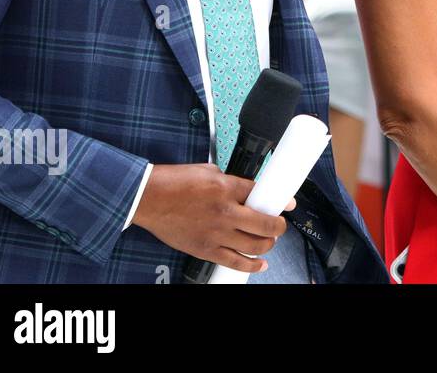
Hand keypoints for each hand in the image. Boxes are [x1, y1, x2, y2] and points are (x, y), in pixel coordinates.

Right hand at [131, 163, 296, 274]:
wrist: (147, 198)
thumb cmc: (174, 182)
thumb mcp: (208, 171)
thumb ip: (230, 182)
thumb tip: (245, 190)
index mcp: (227, 188)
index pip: (263, 195)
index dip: (281, 200)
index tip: (288, 204)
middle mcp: (225, 212)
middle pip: (266, 225)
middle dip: (279, 226)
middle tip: (279, 225)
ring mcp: (216, 234)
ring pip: (255, 245)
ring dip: (268, 244)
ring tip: (269, 241)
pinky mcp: (205, 249)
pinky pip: (235, 262)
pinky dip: (251, 265)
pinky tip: (261, 263)